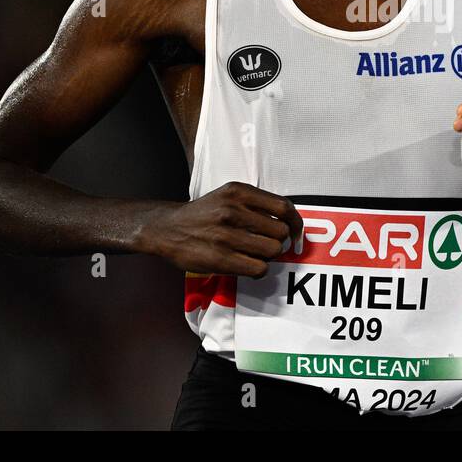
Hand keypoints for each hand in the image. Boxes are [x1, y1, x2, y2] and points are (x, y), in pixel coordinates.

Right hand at [136, 182, 302, 276]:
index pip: (284, 207)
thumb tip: (289, 222)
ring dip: (268, 257)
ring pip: (272, 251)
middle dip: (278, 242)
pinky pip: (258, 268)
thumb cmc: (203, 214)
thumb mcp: (227, 197)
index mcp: (238, 192)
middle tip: (266, 244)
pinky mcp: (220, 258)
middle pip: (280, 232)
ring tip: (255, 254)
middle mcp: (233, 211)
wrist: (166, 228)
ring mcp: (226, 235)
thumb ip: (255, 204)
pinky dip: (258, 270)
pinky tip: (247, 265)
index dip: (295, 223)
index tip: (295, 233)